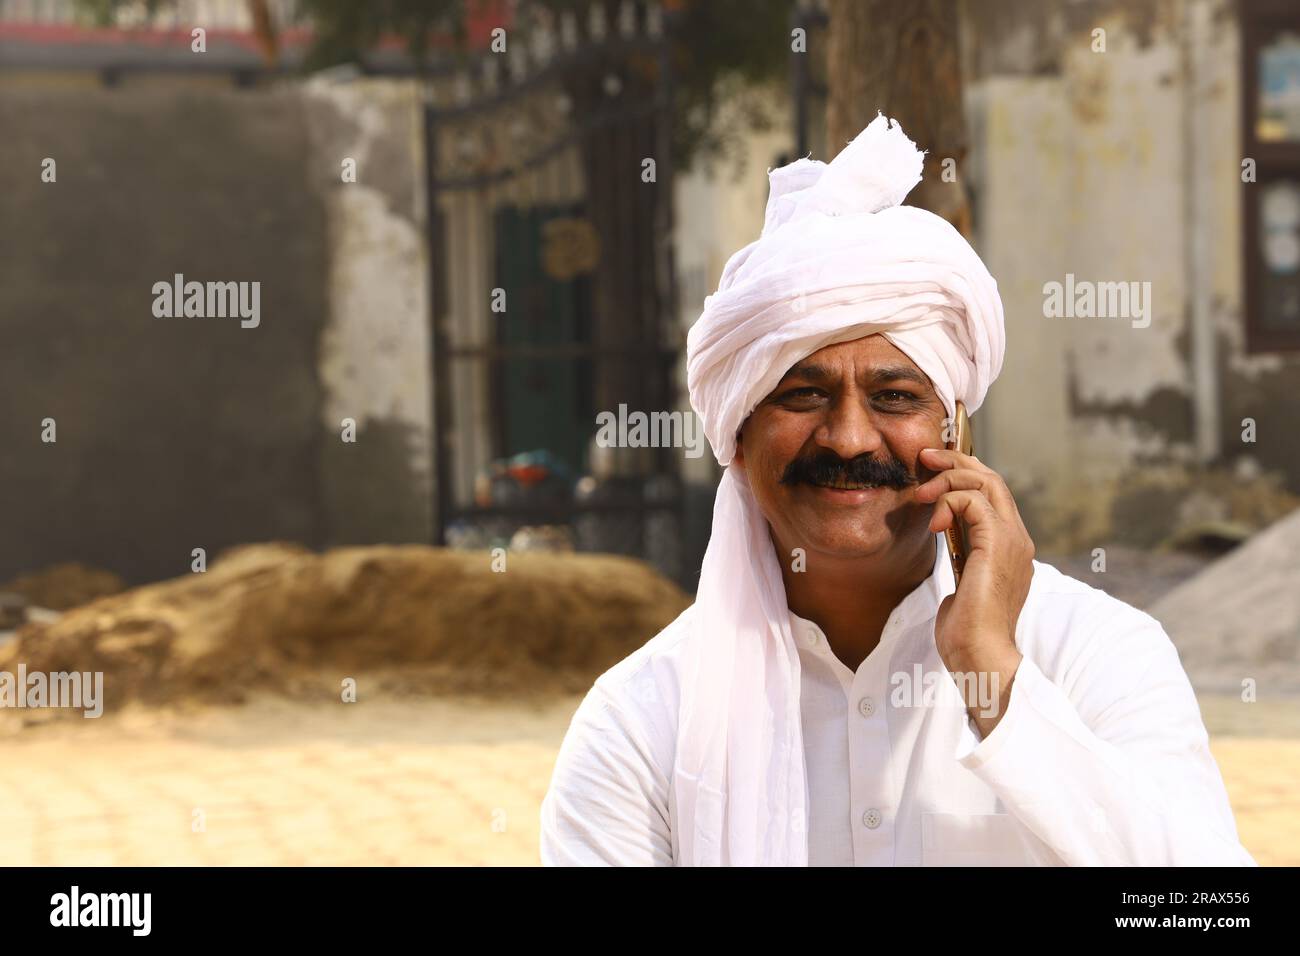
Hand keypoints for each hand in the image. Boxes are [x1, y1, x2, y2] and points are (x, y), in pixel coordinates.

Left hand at [914, 447, 1034, 735]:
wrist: (981, 657)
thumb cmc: (967, 632)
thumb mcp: (962, 587)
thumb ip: (962, 562)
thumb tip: (946, 546)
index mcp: (1009, 547)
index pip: (992, 494)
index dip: (963, 475)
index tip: (930, 470)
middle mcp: (1017, 538)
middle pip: (992, 479)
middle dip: (956, 461)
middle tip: (924, 458)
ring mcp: (1012, 541)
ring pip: (986, 483)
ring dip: (948, 479)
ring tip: (920, 493)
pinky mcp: (998, 546)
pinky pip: (974, 503)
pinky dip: (949, 503)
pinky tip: (932, 523)